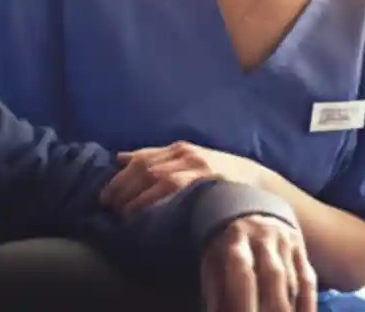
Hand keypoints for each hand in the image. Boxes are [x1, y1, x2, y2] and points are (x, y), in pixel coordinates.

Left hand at [99, 141, 268, 214]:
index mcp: (179, 148)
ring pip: (159, 179)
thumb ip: (155, 157)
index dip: (120, 177)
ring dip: (138, 198)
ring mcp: (199, 168)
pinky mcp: (210, 183)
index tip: (104, 196)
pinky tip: (149, 216)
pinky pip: (179, 191)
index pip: (141, 159)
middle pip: (145, 168)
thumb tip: (119, 157)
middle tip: (109, 208)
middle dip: (123, 188)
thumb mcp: (187, 160)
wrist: (260, 184)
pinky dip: (160, 202)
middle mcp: (187, 155)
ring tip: (124, 215)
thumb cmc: (218, 175)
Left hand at [201, 215, 315, 311]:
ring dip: (286, 309)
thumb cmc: (227, 247)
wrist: (252, 214)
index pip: (242, 268)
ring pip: (291, 282)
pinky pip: (307, 282)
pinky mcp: (302, 253)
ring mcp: (287, 243)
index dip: (242, 298)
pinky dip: (306, 304)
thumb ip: (214, 289)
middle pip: (272, 275)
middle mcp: (265, 235)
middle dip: (269, 307)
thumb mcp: (213, 260)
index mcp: (237, 236)